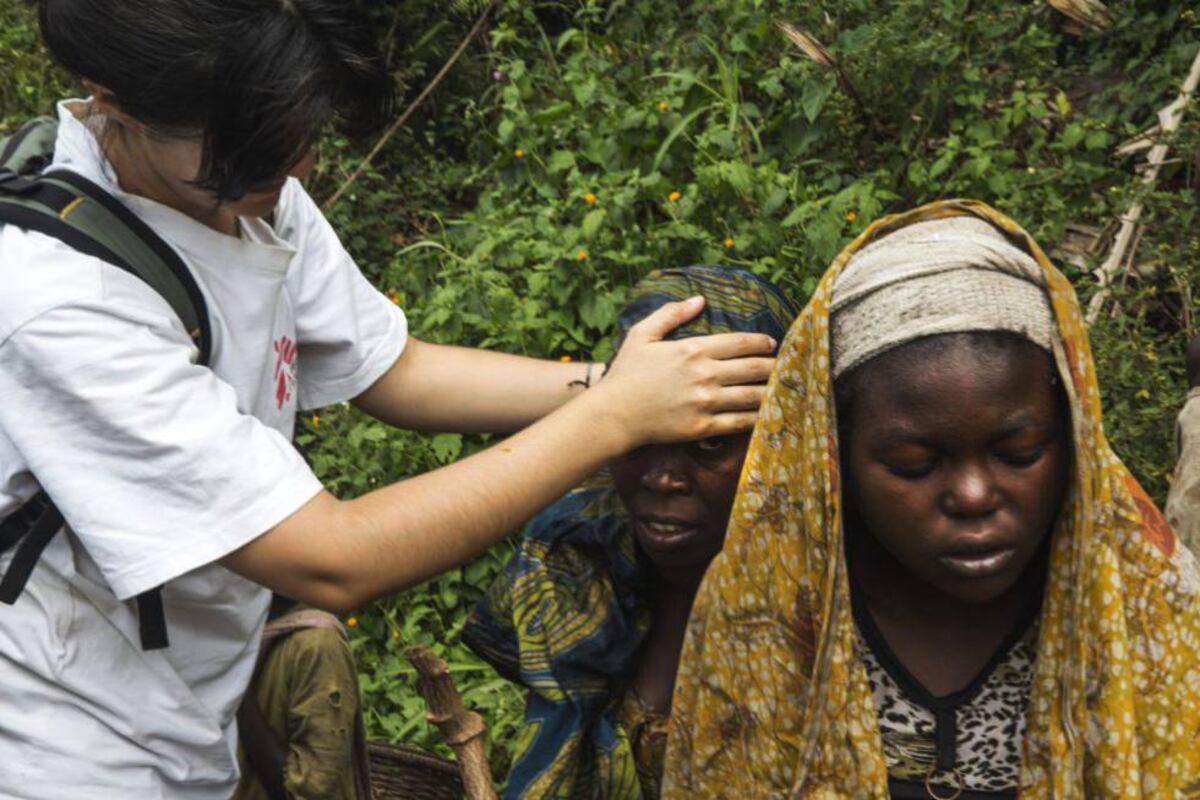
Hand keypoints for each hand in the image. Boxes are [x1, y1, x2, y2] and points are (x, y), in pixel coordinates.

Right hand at [590, 296, 776, 448]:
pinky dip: (758, 417)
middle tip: (786, 366)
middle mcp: (705, 374)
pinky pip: (740, 422)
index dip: (763, 342)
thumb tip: (700, 299)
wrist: (614, 414)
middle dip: (775, 366)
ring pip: (753, 395)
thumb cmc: (626, 373)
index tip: (772, 344)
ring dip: (772, 390)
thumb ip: (671, 314)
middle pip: (755, 368)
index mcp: (693, 349)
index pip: (741, 342)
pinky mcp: (703, 426)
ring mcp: (706, 402)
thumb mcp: (642, 334)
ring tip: (784, 388)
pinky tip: (768, 414)